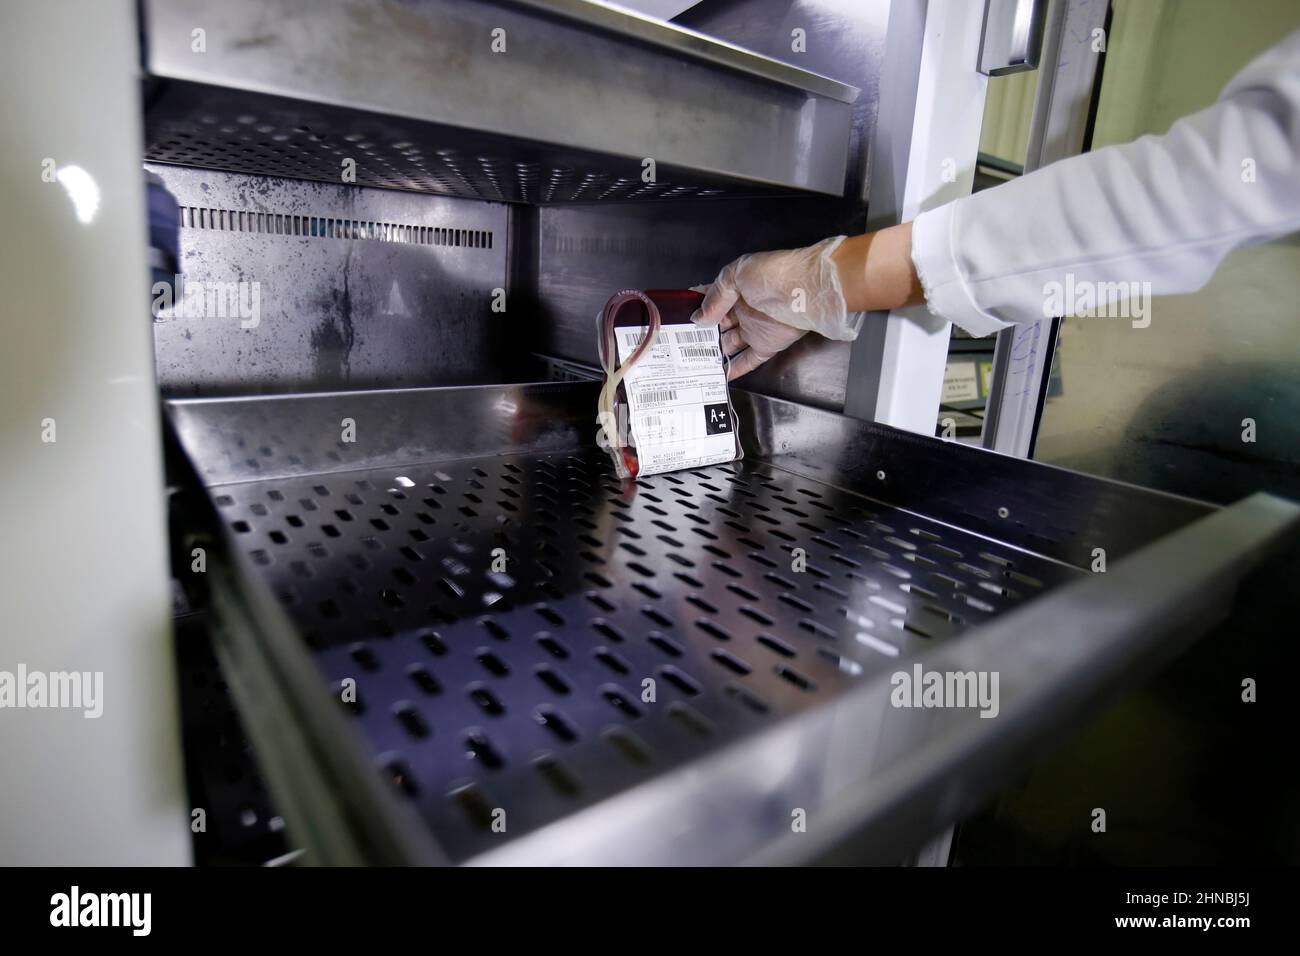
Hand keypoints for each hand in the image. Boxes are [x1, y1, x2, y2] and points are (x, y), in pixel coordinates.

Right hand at [690, 236, 861, 380]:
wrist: (806, 291)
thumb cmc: (772, 275)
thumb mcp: (736, 276)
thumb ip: (715, 298)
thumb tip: (699, 319)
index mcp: (737, 286)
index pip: (712, 298)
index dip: (696, 307)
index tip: (677, 318)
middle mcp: (744, 308)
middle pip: (718, 324)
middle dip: (700, 333)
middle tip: (679, 345)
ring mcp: (755, 328)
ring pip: (729, 343)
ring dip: (713, 352)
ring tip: (692, 362)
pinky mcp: (767, 345)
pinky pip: (748, 360)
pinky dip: (735, 369)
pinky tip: (719, 375)